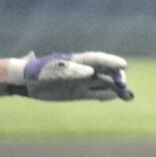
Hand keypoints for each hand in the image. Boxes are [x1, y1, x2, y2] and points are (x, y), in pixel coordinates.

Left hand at [6, 52, 133, 100]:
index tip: (124, 65)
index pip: (99, 60)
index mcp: (78, 61)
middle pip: (105, 72)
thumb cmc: (40, 72)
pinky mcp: (78, 92)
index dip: (112, 62)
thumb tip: (91, 72)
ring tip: (128, 95)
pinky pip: (95, 93)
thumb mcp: (56, 71)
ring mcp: (81, 81)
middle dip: (117, 78)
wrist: (27, 82)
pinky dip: (105, 94)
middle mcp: (83, 70)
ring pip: (103, 83)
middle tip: (125, 85)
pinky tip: (114, 96)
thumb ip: (74, 71)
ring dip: (115, 88)